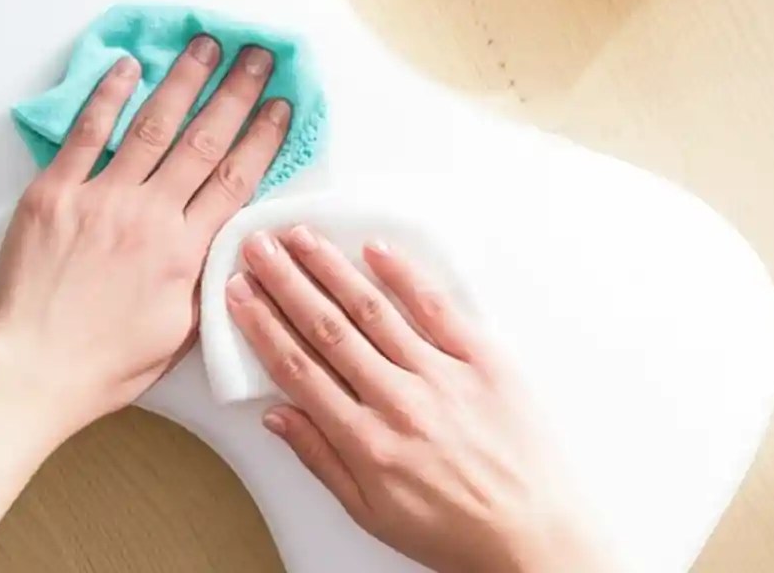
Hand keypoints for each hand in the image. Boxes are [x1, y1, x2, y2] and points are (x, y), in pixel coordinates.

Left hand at [0, 36, 289, 433]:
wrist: (34, 369)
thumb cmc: (110, 363)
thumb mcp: (182, 330)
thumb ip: (209, 276)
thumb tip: (232, 238)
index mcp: (186, 252)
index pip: (237, 180)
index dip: (264, 137)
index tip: (283, 104)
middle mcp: (150, 215)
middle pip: (203, 141)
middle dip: (236, 93)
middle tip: (258, 55)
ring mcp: (101, 198)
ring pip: (152, 126)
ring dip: (184, 81)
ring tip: (206, 45)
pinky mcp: (54, 194)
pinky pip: (85, 135)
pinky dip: (107, 97)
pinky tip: (128, 67)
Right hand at [226, 227, 613, 572]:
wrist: (533, 536)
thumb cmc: (453, 530)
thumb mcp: (370, 512)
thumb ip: (320, 458)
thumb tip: (276, 414)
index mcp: (365, 442)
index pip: (298, 369)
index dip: (262, 325)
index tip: (240, 293)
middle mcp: (398, 402)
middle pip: (328, 329)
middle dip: (286, 283)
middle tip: (258, 248)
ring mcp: (442, 377)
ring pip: (374, 311)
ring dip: (332, 269)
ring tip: (302, 238)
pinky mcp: (485, 361)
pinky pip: (438, 309)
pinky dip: (405, 276)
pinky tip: (375, 249)